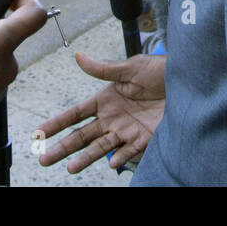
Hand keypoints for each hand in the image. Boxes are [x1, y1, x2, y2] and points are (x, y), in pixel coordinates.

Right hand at [34, 52, 165, 172]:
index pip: (75, 114)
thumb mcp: (130, 67)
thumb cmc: (158, 71)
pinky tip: (113, 163)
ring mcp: (126, 130)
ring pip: (100, 148)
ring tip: (70, 169)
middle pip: (81, 136)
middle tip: (44, 159)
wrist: (188, 82)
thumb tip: (77, 56)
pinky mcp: (144, 139)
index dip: (56, 124)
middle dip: (62, 148)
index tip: (38, 133)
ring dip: (85, 158)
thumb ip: (103, 69)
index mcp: (104, 100)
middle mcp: (111, 118)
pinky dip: (121, 158)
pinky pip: (129, 151)